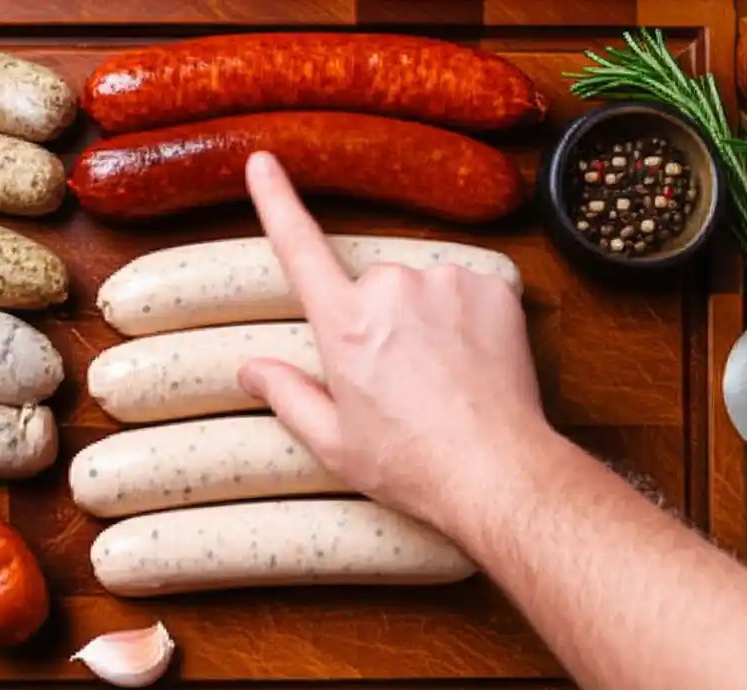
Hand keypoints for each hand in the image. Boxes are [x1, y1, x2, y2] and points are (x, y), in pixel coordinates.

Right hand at [238, 151, 547, 526]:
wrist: (497, 471)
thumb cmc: (410, 463)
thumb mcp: (332, 441)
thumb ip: (286, 395)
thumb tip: (250, 369)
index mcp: (344, 323)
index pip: (298, 246)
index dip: (275, 200)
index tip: (261, 160)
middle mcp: (391, 288)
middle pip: (371, 287)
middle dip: (378, 322)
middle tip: (400, 380)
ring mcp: (446, 282)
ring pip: (421, 289)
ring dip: (425, 319)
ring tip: (441, 377)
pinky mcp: (492, 287)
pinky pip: (465, 291)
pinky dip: (465, 319)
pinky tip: (471, 362)